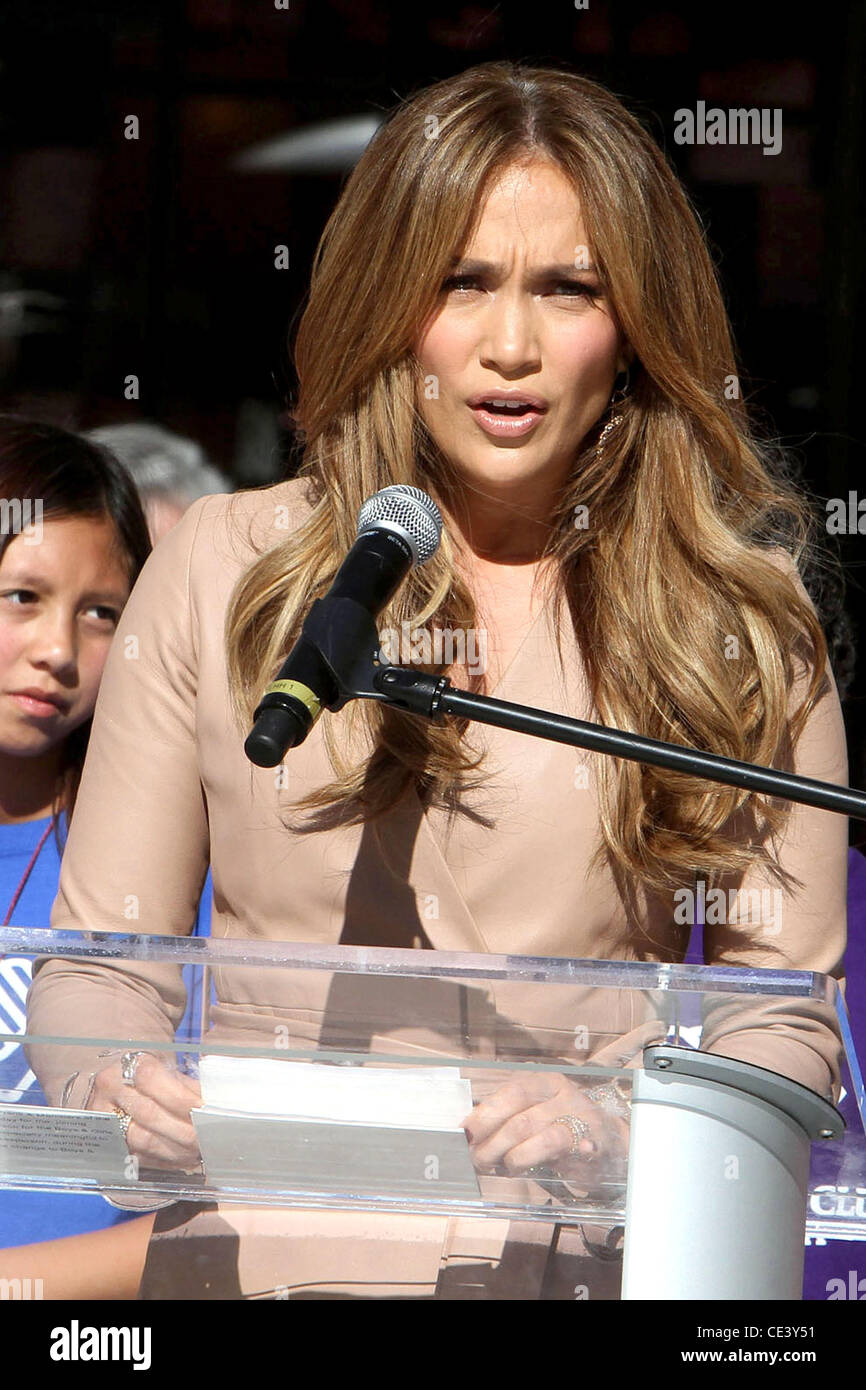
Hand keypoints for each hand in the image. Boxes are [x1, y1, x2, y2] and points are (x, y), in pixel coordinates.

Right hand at [87, 1054, 202, 1170]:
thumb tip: (213, 1106)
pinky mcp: (108, 1143)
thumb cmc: (154, 1079)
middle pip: (149, 1114)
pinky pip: (138, 1158)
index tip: (203, 1110)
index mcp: (128, 1065)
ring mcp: (105, 1118)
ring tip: (198, 1150)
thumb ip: (189, 1088)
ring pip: (143, 1140)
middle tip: (206, 1137)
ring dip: (176, 1149)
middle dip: (183, 1130)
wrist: (123, 1089)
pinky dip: (165, 1161)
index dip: (180, 1097)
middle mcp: (110, 1090)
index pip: (152, 1078)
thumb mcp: (169, 1072)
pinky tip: (183, 1159)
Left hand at [461, 1072, 628, 1185]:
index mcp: (544, 1082)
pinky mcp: (593, 1143)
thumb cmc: (560, 1127)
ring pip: (541, 1137)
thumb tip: (468, 1136)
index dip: (485, 1114)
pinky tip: (537, 1167)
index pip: (511, 1093)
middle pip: (522, 1118)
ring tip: (501, 1168)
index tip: (464, 1133)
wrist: (608, 1140)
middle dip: (494, 1142)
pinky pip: (570, 1151)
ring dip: (514, 1158)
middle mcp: (563, 1095)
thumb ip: (506, 1122)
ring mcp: (581, 1118)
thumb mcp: (535, 1115)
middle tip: (477, 1160)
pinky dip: (547, 1159)